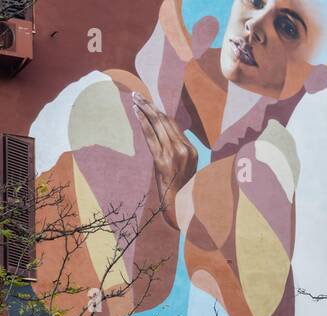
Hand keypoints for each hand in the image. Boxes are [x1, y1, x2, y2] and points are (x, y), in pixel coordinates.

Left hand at [132, 92, 196, 229]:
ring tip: (135, 99)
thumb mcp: (184, 172)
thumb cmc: (179, 193)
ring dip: (145, 110)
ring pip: (158, 124)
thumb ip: (179, 155)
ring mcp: (173, 154)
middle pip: (165, 121)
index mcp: (191, 151)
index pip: (173, 126)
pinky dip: (143, 123)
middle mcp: (184, 149)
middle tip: (138, 95)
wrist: (179, 208)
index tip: (149, 104)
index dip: (160, 113)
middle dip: (150, 106)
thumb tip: (167, 142)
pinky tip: (136, 113)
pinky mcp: (161, 160)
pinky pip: (151, 137)